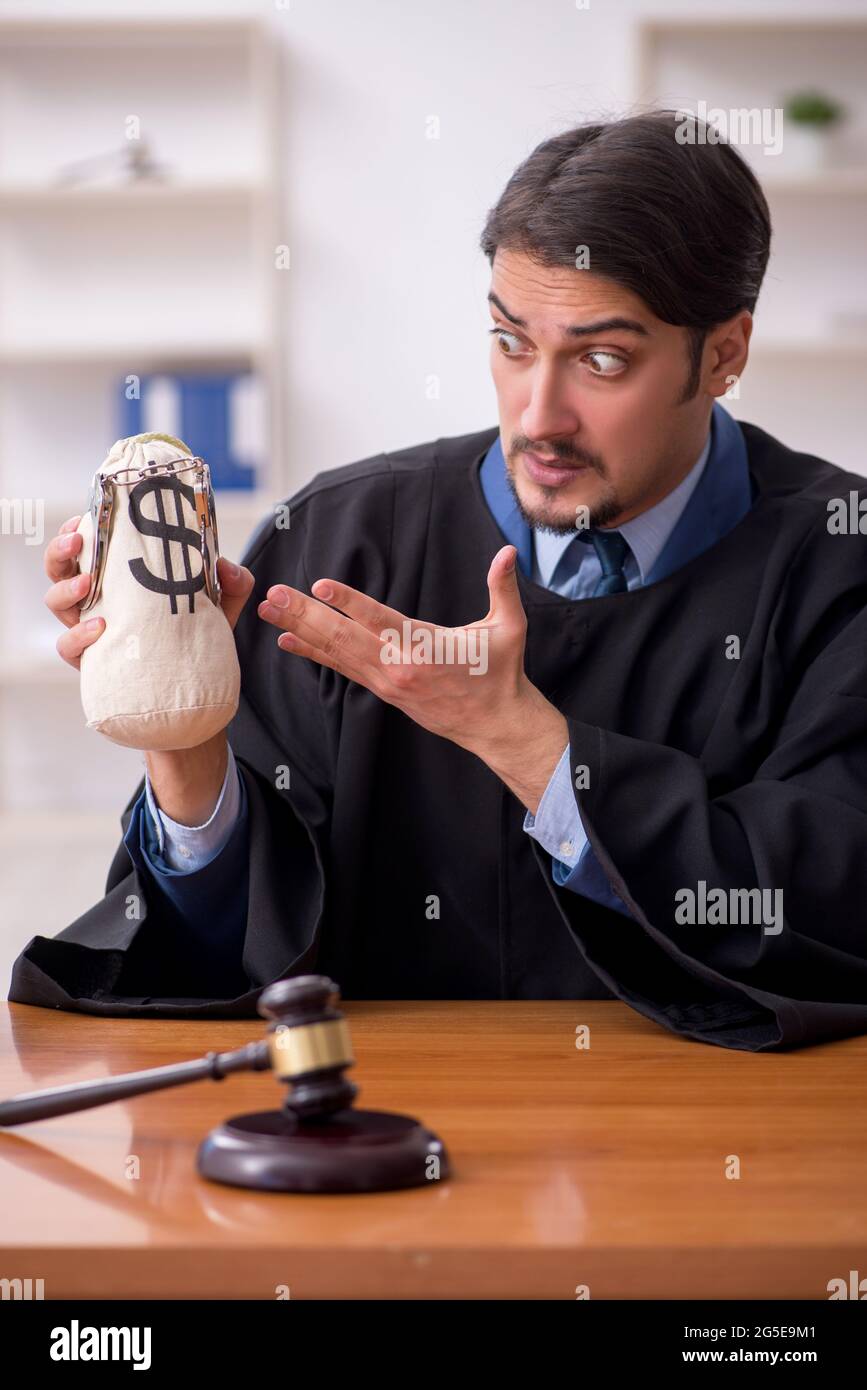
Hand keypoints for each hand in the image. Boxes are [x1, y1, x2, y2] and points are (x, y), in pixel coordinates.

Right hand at [44, 518, 253, 669]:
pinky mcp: (93, 660)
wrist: (199, 684)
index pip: (87, 546)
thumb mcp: (222, 604)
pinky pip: (68, 647)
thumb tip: (225, 565)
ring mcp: (90, 629)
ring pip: (55, 603)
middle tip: (76, 543)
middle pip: (58, 568)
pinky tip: (99, 629)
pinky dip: (77, 636)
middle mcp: (97, 599)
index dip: (76, 530)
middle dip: (59, 551)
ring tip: (86, 584)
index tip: (82, 519)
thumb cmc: (200, 634)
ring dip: (65, 590)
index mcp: (119, 577)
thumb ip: (232, 581)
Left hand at [257, 543, 569, 812]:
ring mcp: (387, 681)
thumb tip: (509, 552)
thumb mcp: (509, 628)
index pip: (381, 620)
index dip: (349, 602)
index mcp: (426, 648)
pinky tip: (288, 642)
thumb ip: (503, 588)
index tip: (320, 585)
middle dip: (306, 614)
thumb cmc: (501, 673)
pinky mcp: (382, 690)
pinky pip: (341, 669)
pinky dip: (314, 655)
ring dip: (300, 630)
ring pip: (337, 652)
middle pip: (345, 637)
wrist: (494, 725)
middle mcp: (399, 667)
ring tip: (269, 611)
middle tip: (275, 594)